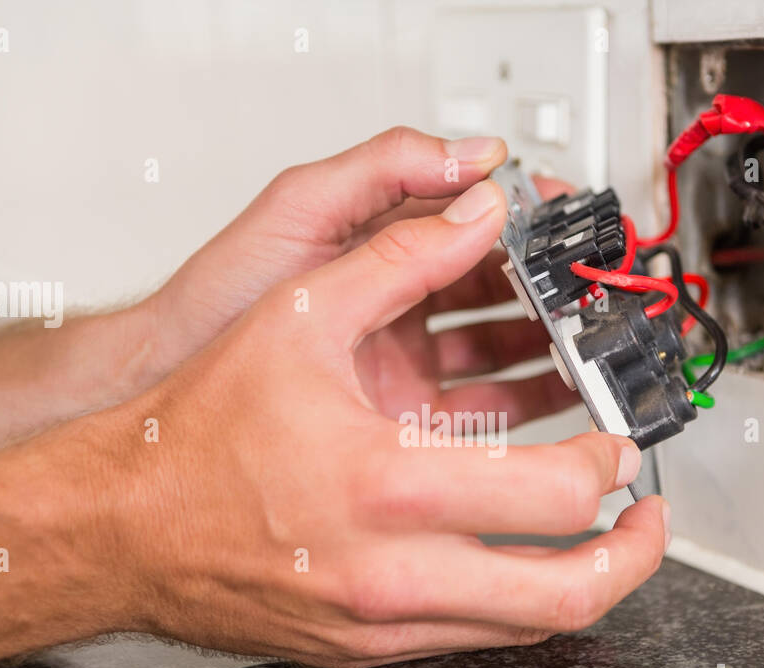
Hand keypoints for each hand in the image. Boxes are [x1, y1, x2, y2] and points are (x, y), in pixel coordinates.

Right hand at [94, 176, 671, 667]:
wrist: (118, 524)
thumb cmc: (195, 435)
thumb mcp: (299, 318)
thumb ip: (402, 260)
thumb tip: (476, 217)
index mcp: (389, 484)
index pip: (554, 492)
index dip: (609, 464)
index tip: (616, 443)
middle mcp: (392, 571)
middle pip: (567, 595)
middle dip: (633, 556)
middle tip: (647, 519)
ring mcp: (379, 624)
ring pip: (525, 630)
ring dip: (583, 586)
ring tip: (601, 541)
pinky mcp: (362, 649)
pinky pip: (471, 638)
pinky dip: (513, 602)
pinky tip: (511, 558)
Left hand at [142, 126, 574, 421]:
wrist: (172, 394)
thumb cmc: (217, 302)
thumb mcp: (299, 211)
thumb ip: (384, 170)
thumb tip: (475, 155)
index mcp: (382, 242)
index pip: (475, 218)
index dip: (526, 216)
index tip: (567, 220)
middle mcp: (401, 300)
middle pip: (501, 286)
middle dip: (553, 283)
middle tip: (591, 290)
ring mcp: (406, 360)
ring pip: (503, 346)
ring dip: (551, 342)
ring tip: (589, 343)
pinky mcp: (406, 416)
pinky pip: (485, 407)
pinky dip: (528, 400)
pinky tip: (560, 396)